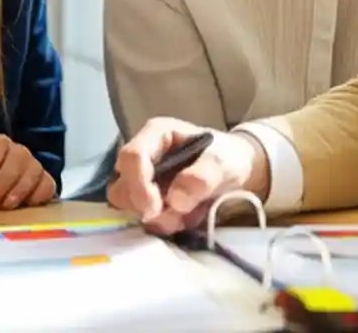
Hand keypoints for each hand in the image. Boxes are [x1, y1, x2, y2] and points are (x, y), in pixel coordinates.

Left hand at [0, 134, 56, 210]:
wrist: (7, 180)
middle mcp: (18, 151)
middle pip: (11, 164)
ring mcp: (34, 166)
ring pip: (31, 173)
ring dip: (17, 191)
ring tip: (5, 207)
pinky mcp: (46, 181)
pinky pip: (47, 186)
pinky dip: (37, 195)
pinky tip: (26, 206)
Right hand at [107, 117, 268, 235]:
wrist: (237, 171)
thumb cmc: (227, 158)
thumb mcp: (221, 162)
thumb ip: (201, 177)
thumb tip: (175, 200)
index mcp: (156, 134)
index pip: (132, 157)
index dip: (139, 185)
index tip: (155, 209)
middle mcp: (142, 155)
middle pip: (120, 185)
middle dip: (143, 205)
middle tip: (173, 214)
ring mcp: (141, 178)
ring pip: (126, 204)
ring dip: (152, 217)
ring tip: (182, 216)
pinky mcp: (146, 197)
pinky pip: (139, 216)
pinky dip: (159, 223)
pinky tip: (181, 219)